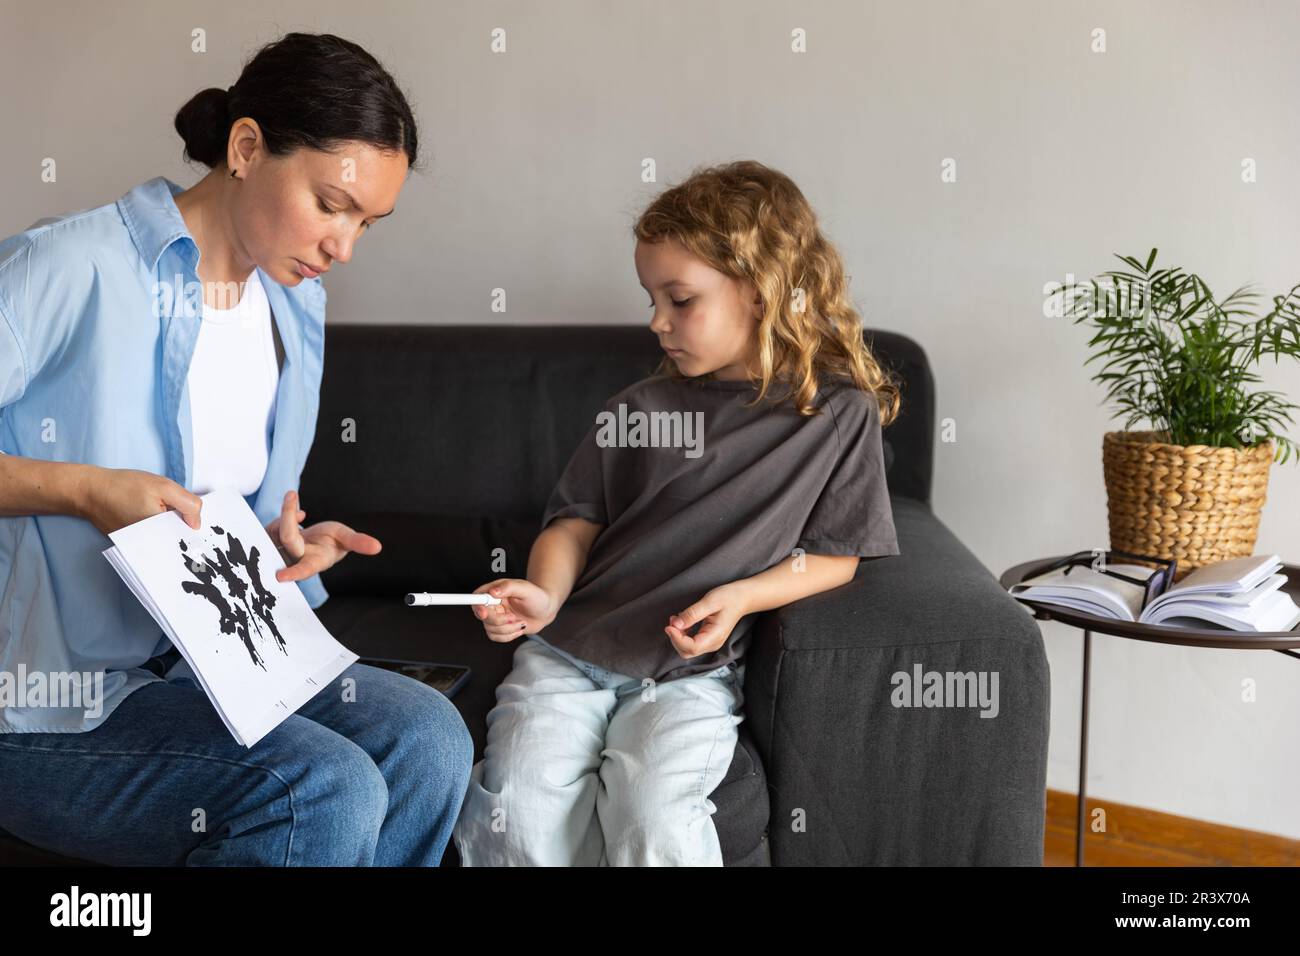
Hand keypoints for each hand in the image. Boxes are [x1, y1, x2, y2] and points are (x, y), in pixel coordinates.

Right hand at [79, 466, 202, 534]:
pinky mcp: (133, 543)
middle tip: (169, 508)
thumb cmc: (124, 486)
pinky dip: (157, 527)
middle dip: (181, 526)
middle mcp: (150, 545)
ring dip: (169, 526)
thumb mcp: (164, 487)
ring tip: (154, 509)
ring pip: (166, 537)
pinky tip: (151, 514)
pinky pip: (153, 537)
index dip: (193, 524)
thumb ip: (187, 504)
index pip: (188, 536)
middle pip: (178, 539)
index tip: (193, 516)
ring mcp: (140, 546)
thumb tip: (197, 523)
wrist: (90, 491)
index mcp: (160, 533)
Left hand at [267, 490, 381, 582]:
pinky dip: (280, 517)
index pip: (303, 569)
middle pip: (286, 537)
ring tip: (296, 506)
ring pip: (272, 532)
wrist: (314, 542)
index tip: (280, 577)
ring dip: (284, 515)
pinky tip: (295, 513)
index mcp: (314, 562)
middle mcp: (294, 561)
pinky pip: (266, 530)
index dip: (293, 572)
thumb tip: (378, 547)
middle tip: (292, 494)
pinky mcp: (269, 545)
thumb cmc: (332, 542)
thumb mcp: (346, 538)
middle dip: (288, 515)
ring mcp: (279, 554)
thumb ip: (359, 542)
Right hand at [471, 578, 557, 641]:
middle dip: (499, 620)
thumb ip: (508, 587)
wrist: (546, 611)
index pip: (477, 597)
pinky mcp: (500, 628)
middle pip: (482, 616)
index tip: (485, 613)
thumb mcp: (525, 589)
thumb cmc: (537, 597)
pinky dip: (508, 636)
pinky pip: (495, 636)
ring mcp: (496, 616)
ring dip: (507, 629)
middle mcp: (493, 604)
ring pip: (489, 628)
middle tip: (513, 617)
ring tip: (521, 622)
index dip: (477, 606)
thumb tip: (492, 591)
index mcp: (496, 590)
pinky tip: (519, 628)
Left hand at [665, 582, 750, 658]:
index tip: (669, 625)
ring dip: (677, 637)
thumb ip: (692, 614)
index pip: (691, 647)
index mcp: (715, 636)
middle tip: (671, 621)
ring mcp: (710, 643)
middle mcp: (713, 644)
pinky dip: (681, 635)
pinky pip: (690, 643)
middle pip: (687, 651)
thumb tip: (676, 624)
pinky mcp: (707, 639)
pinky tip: (681, 622)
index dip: (677, 638)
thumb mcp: (710, 601)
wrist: (742, 598)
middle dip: (675, 638)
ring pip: (687, 649)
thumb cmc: (728, 598)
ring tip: (675, 620)